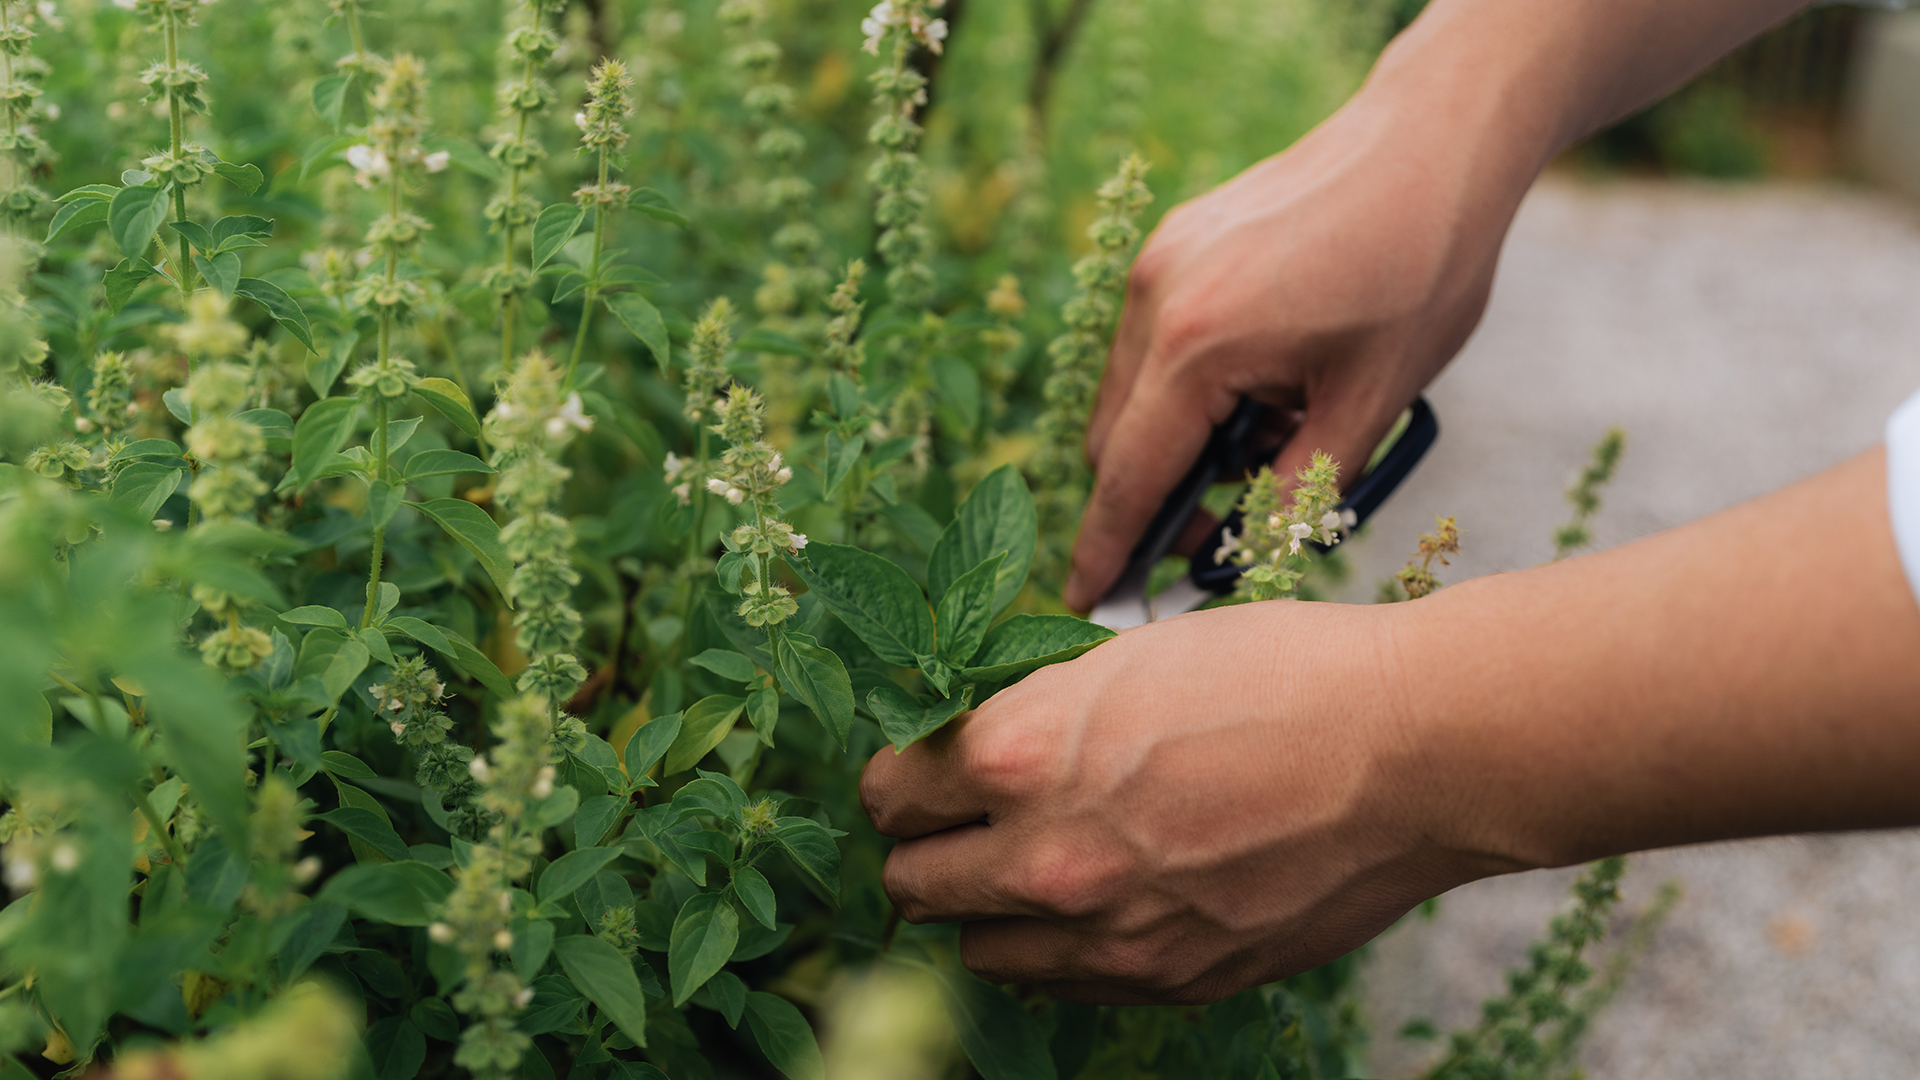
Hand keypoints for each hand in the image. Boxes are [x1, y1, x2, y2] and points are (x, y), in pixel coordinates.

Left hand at [859, 601, 1501, 1003]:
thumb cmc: (1278, 673)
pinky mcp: (1170, 979)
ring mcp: (1108, 934)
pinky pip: (1064, 985)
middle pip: (912, 884)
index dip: (901, 779)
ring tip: (1033, 869)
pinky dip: (1059, 952)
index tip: (923, 774)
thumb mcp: (1127, 657)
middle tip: (958, 827)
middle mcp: (1045, 857)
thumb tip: (977, 745)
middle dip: (924, 852)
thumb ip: (1033, 713)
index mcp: (1019, 754)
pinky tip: (1099, 906)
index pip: (889, 794)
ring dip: (988, 913)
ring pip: (977, 951)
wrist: (1411, 750)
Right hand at [1064, 81, 1535, 611]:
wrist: (1434, 137)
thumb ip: (1295, 492)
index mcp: (1197, 343)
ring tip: (1271, 442)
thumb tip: (1239, 555)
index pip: (1129, 477)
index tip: (1083, 602)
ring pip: (1131, 393)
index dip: (1107, 550)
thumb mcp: (1371, 401)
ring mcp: (1158, 262)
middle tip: (1216, 537)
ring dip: (1178, 441)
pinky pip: (1152, 343)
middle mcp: (1155, 297)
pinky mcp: (1174, 242)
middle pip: (1114, 441)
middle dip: (1153, 500)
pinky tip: (1265, 388)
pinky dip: (1188, 387)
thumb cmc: (1420, 264)